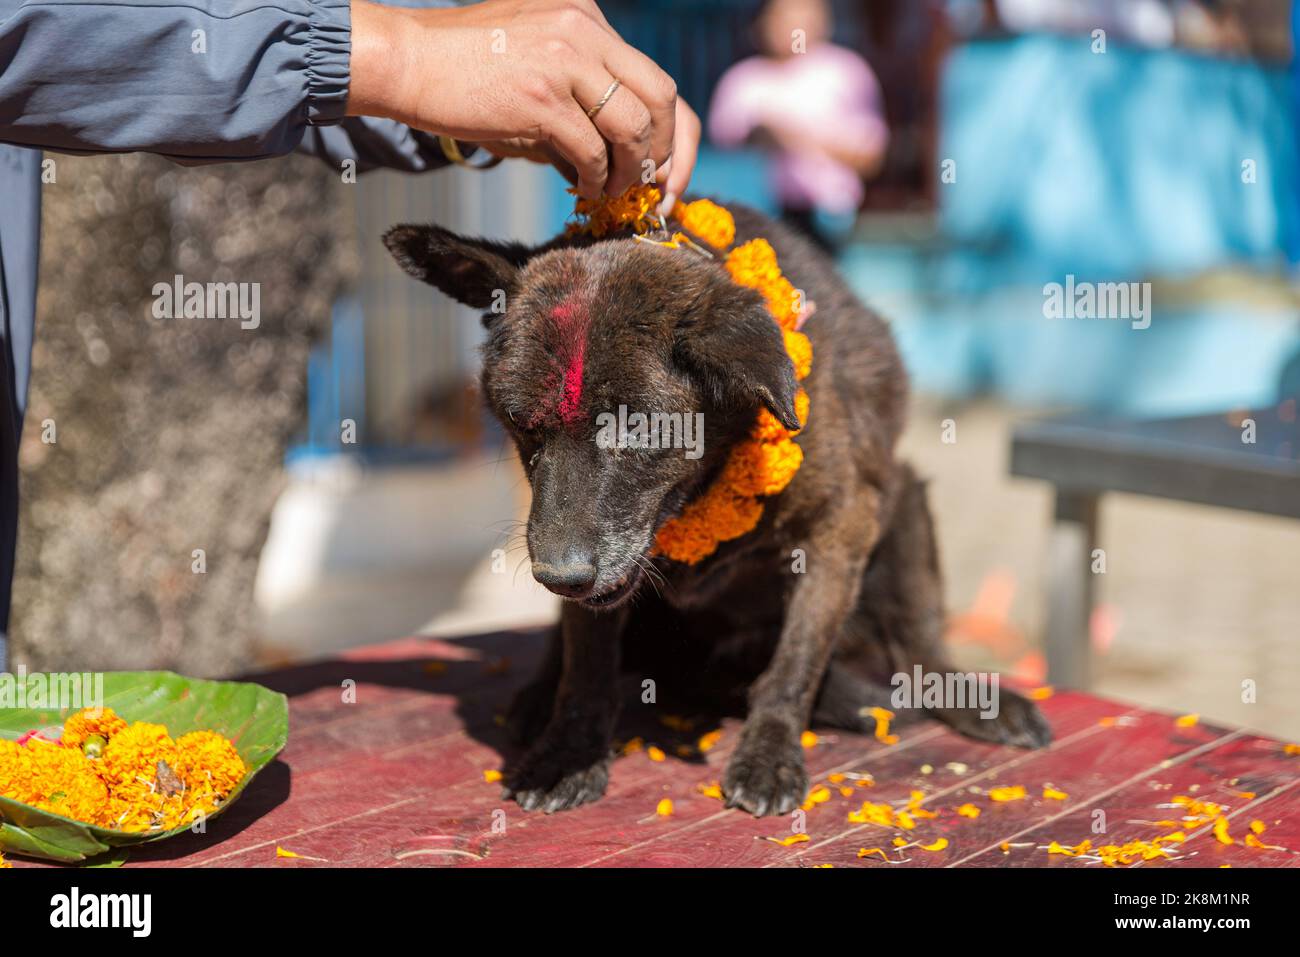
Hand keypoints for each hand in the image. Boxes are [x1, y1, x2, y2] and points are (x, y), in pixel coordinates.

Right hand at [348, 0, 693, 200]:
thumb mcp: (536, 56)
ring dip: (629, 170)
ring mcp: (565, 60)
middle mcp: (584, 29)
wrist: (409, 62)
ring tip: (611, 190)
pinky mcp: (542, 97)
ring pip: (632, 126)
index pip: (655, 78)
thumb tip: (620, 153)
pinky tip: (582, 188)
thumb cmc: (467, 69)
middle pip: (660, 97)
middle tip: (644, 185)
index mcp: (587, 18)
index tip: (663, 169)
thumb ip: (580, 88)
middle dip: (661, 152)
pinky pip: (592, 150)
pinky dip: (595, 179)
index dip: (671, 131)